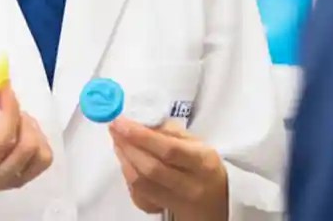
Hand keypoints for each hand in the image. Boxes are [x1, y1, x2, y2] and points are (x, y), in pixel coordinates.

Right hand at [0, 71, 52, 219]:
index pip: (2, 140)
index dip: (9, 109)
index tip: (4, 84)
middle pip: (26, 147)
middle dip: (20, 116)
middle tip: (5, 100)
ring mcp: (12, 182)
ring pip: (40, 153)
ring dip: (30, 127)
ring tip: (11, 118)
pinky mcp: (23, 179)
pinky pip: (44, 158)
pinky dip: (37, 138)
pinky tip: (19, 131)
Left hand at [109, 118, 227, 220]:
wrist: (218, 201)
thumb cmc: (203, 165)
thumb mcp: (197, 144)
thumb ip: (170, 131)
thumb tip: (141, 122)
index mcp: (202, 162)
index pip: (169, 150)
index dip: (141, 136)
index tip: (121, 122)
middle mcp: (191, 185)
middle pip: (151, 168)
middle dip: (128, 146)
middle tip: (115, 129)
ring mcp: (178, 202)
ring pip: (142, 184)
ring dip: (124, 160)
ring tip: (118, 142)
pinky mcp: (165, 211)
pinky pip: (140, 197)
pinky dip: (128, 179)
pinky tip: (126, 163)